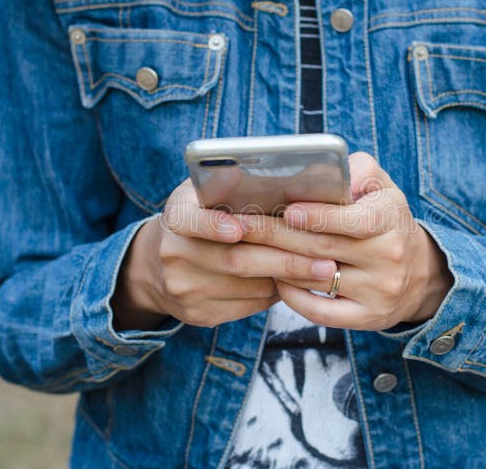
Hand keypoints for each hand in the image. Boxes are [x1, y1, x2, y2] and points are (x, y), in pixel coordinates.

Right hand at [112, 179, 338, 329]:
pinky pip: (247, 305)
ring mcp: (185, 289)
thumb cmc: (201, 217)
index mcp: (175, 216)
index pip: (189, 221)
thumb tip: (269, 171)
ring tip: (322, 271)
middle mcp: (174, 254)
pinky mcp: (198, 314)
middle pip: (234, 260)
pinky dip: (275, 294)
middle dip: (286, 261)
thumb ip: (228, 184)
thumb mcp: (203, 194)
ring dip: (289, 279)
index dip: (213, 225)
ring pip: (247, 286)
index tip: (239, 229)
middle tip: (325, 261)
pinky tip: (296, 284)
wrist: (159, 267)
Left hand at [240, 153, 453, 330]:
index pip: (354, 220)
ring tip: (246, 249)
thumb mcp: (382, 188)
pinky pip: (320, 311)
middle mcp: (388, 257)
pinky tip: (275, 279)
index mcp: (390, 219)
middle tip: (239, 225)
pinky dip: (292, 296)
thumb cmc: (385, 221)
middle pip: (323, 247)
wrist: (417, 274)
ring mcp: (378, 292)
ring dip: (276, 264)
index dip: (318, 216)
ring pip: (316, 278)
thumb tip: (325, 170)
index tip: (287, 210)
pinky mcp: (366, 318)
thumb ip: (357, 170)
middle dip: (276, 235)